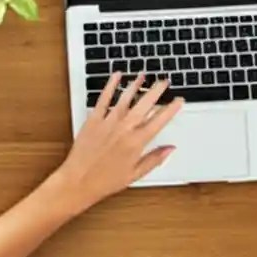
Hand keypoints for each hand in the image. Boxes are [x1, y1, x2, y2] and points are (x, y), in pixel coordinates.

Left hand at [45, 74, 183, 214]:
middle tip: (164, 82)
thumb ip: (154, 159)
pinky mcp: (93, 120)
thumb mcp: (135, 174)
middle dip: (156, 91)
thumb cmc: (105, 181)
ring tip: (144, 75)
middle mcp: (124, 129)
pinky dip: (110, 86)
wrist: (78, 181)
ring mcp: (108, 122)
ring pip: (125, 98)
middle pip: (144, 105)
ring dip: (136, 85)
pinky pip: (103, 99)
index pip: (159, 121)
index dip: (171, 109)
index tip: (178, 101)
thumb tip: (170, 148)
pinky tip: (116, 76)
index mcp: (136, 143)